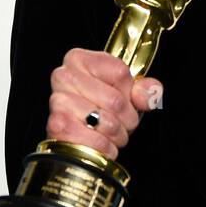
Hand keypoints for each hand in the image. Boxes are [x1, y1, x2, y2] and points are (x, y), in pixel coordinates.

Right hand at [45, 48, 162, 158]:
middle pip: (115, 101)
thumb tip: (147, 95)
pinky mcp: (58, 126)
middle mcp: (64, 75)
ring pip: (108, 123)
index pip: (120, 73)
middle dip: (126, 119)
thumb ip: (144, 89)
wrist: (75, 132)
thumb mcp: (125, 91)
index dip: (129, 92)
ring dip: (116, 135)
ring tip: (110, 132)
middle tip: (121, 122)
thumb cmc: (98, 108)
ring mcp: (58, 100)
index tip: (124, 98)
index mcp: (80, 59)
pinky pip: (97, 141)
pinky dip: (105, 148)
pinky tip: (100, 142)